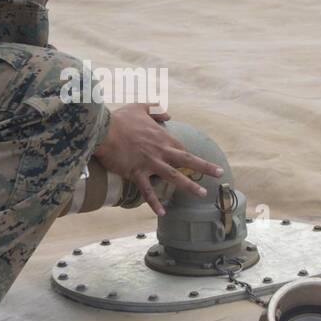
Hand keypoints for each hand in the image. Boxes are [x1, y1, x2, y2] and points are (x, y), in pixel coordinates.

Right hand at [92, 104, 222, 215]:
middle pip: (187, 160)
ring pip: (174, 176)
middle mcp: (160, 150)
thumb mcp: (139, 107)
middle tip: (219, 174)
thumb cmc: (119, 119)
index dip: (188, 156)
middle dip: (204, 167)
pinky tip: (162, 213)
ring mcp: (150, 163)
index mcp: (161, 136)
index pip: (180, 147)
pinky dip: (154, 202)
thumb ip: (155, 109)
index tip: (195, 162)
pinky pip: (147, 190)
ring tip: (201, 194)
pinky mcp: (136, 172)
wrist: (102, 129)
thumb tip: (168, 113)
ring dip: (189, 186)